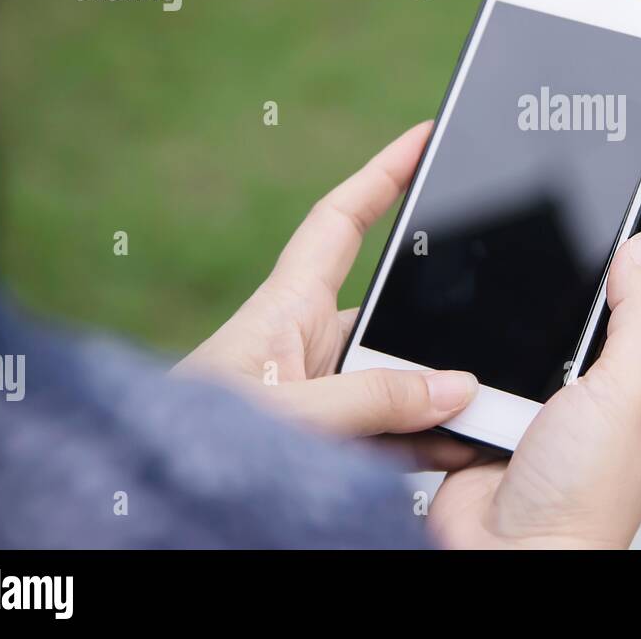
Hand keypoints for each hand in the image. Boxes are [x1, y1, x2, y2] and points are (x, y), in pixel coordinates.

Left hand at [174, 122, 481, 454]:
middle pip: (389, 315)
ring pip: (395, 382)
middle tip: (489, 343)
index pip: (340, 221)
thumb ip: (371, 401)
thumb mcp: (287, 415)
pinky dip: (425, 438)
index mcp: (284, 308)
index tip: (424, 137)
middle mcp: (304, 344)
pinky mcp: (325, 440)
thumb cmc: (187, 445)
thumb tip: (455, 387)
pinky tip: (459, 447)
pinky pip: (389, 430)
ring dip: (436, 400)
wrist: (150, 503)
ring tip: (483, 420)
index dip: (382, 173)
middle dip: (437, 328)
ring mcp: (317, 394)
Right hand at [427, 231, 640, 548]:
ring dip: (488, 342)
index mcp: (627, 385)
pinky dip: (452, 373)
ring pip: (501, 344)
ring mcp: (526, 411)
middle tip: (517, 278)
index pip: (620, 306)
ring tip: (486, 341)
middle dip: (532, 304)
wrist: (507, 559)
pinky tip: (456, 369)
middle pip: (552, 319)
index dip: (604, 269)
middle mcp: (578, 398)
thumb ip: (639, 318)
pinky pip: (459, 378)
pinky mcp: (478, 424)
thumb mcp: (627, 393)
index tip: (581, 222)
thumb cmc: (583, 498)